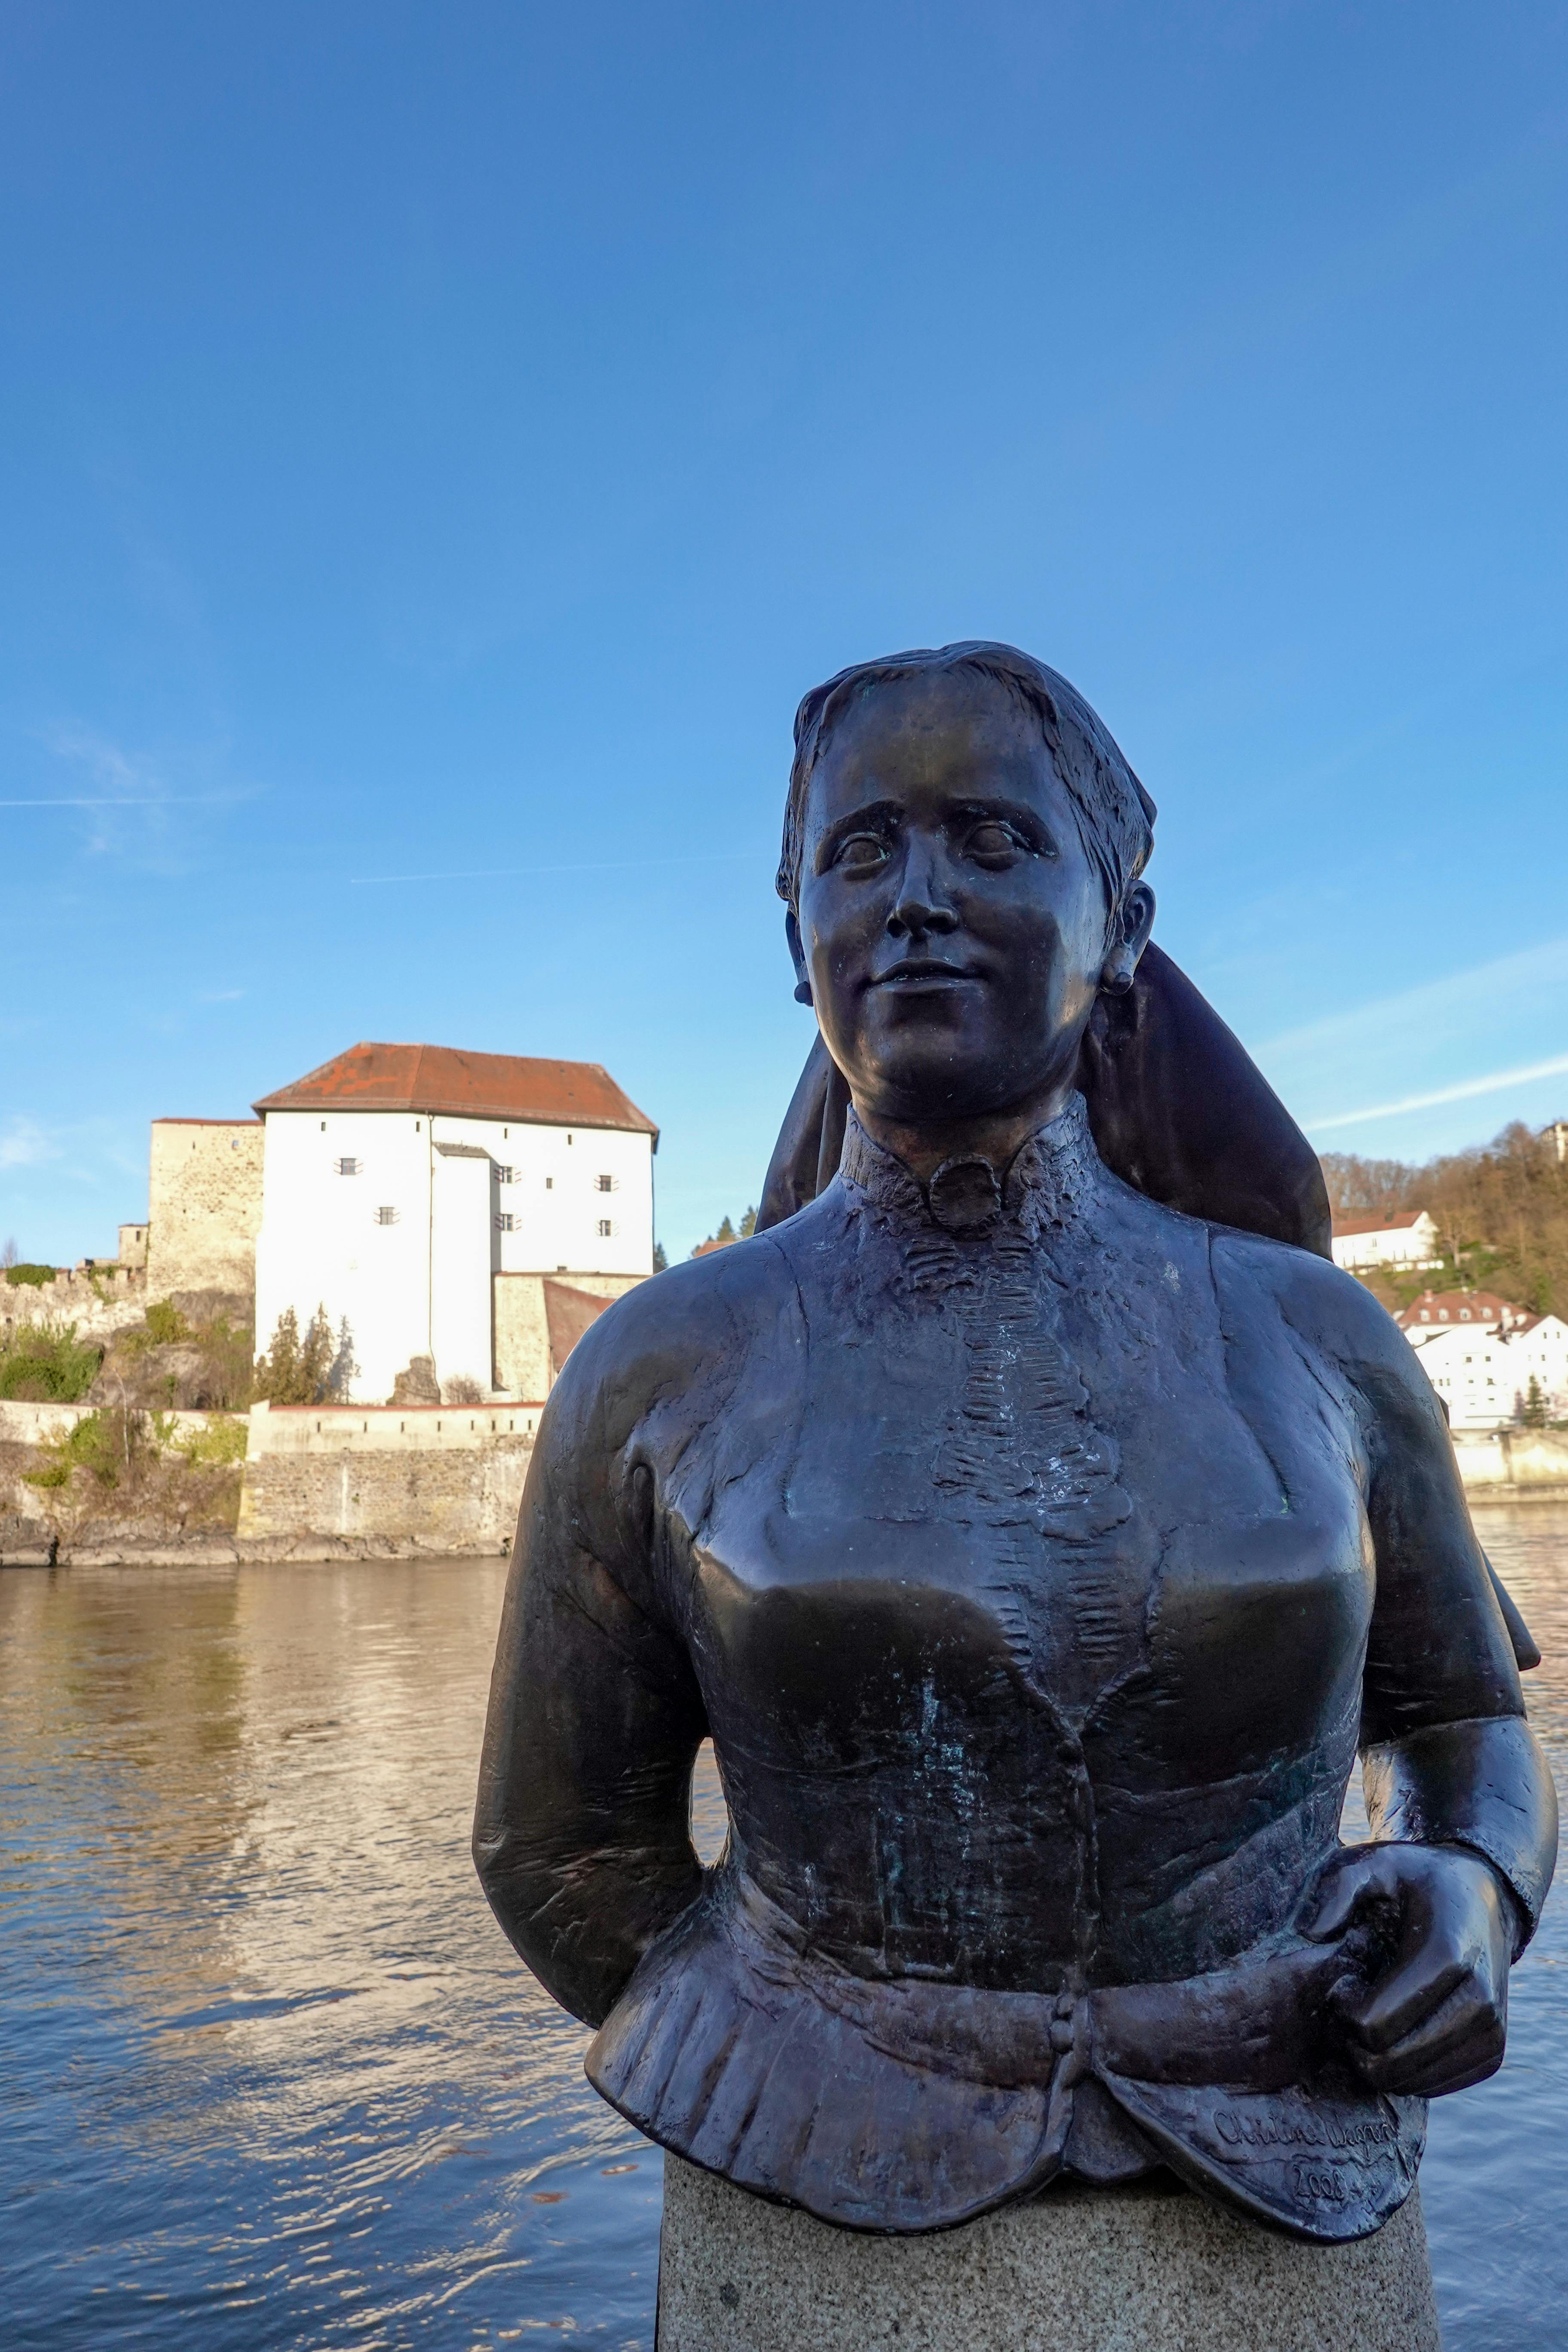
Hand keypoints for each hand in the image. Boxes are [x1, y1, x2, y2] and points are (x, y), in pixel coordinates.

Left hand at [1301, 1843, 1515, 2096]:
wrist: (1484, 1898)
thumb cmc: (1420, 1882)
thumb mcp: (1377, 1864)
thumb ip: (1339, 1890)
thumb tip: (1311, 1933)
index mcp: (1447, 1955)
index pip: (1376, 2024)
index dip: (1343, 2011)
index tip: (1343, 1983)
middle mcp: (1478, 2000)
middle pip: (1391, 2062)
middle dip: (1354, 2042)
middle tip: (1350, 2007)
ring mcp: (1490, 2032)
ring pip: (1412, 2082)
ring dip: (1377, 2060)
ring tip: (1371, 2017)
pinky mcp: (1492, 2053)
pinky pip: (1434, 2087)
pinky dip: (1404, 2071)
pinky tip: (1395, 2033)